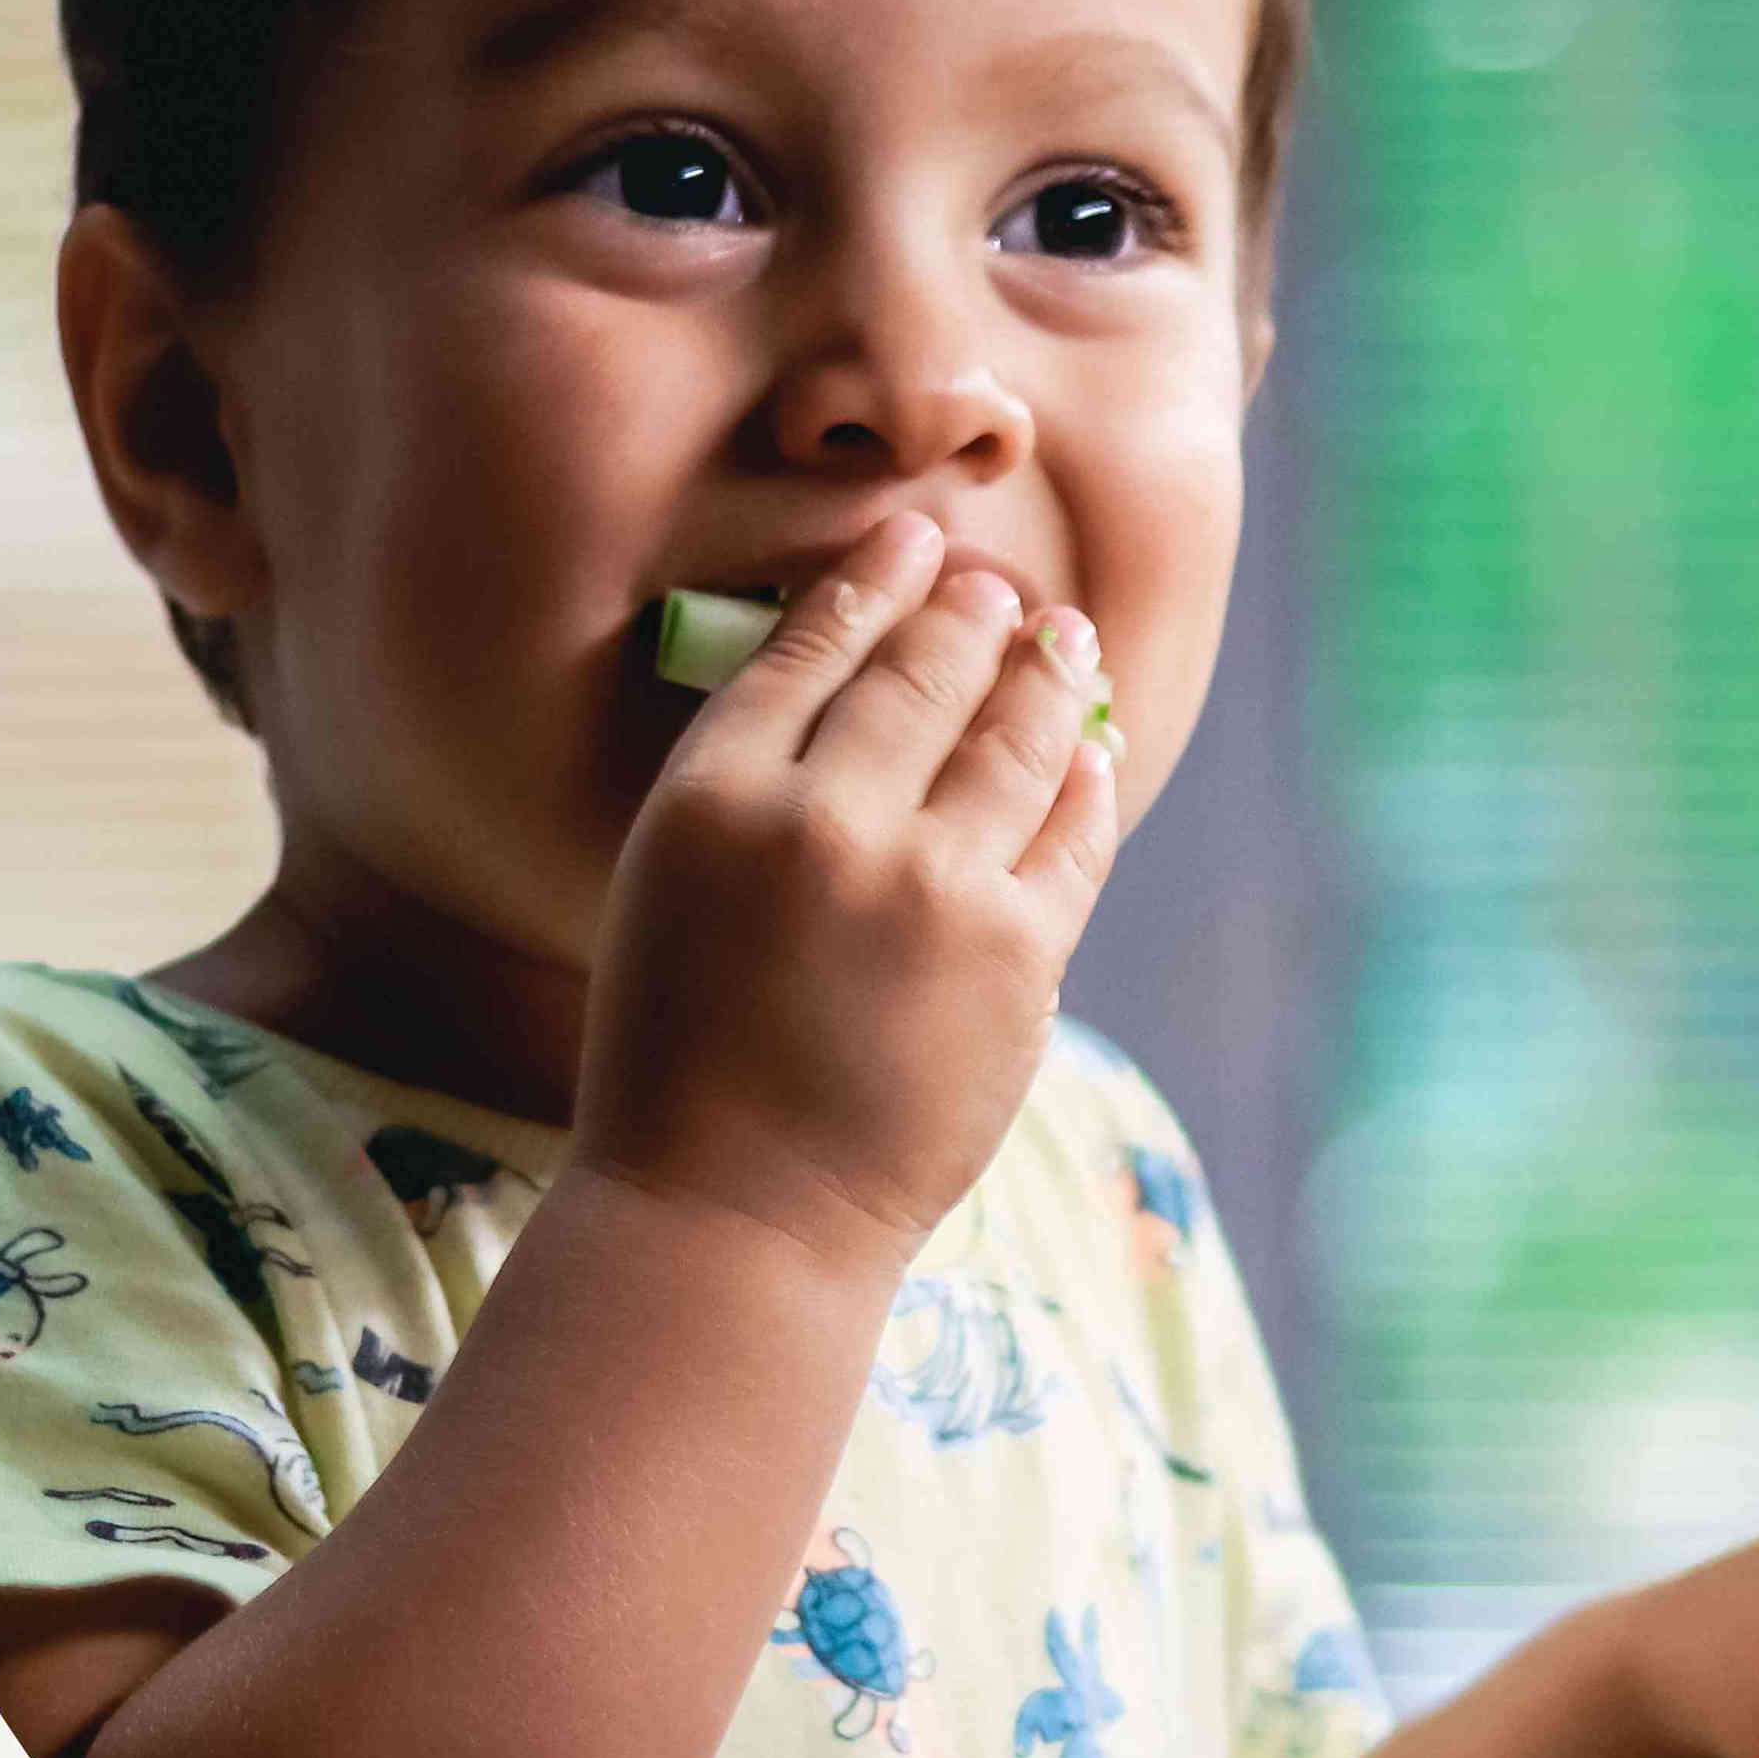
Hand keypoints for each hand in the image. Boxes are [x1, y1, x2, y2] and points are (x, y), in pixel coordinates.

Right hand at [575, 510, 1121, 1273]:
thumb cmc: (682, 1060)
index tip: (915, 540)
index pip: (810, 646)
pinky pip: (1069, 833)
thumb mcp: (671, 893)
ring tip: (1062, 636)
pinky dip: (1082, 779)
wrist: (733, 1217)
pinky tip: (1087, 753)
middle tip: (997, 582)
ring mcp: (929, 885)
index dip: (875, 581)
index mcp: (714, 798)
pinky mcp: (1015, 951)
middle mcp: (821, 822)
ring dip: (1045, 671)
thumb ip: (750, 787)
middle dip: (971, 612)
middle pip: (923, 673)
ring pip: (1014, 735)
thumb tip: (856, 673)